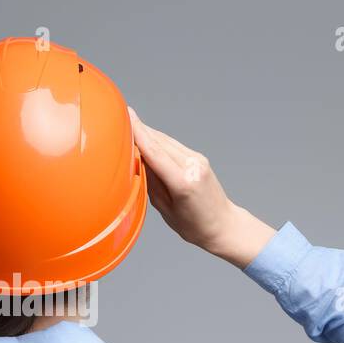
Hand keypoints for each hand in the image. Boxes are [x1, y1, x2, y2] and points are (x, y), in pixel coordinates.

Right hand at [129, 108, 275, 267]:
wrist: (224, 225)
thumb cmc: (194, 226)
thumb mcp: (166, 209)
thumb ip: (151, 183)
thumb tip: (136, 161)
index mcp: (183, 183)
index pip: (155, 152)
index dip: (139, 133)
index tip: (127, 116)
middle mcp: (192, 166)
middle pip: (159, 142)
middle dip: (139, 130)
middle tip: (119, 120)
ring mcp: (197, 160)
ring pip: (166, 141)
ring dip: (147, 134)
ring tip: (128, 127)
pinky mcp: (198, 158)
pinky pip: (173, 145)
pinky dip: (157, 141)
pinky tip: (146, 140)